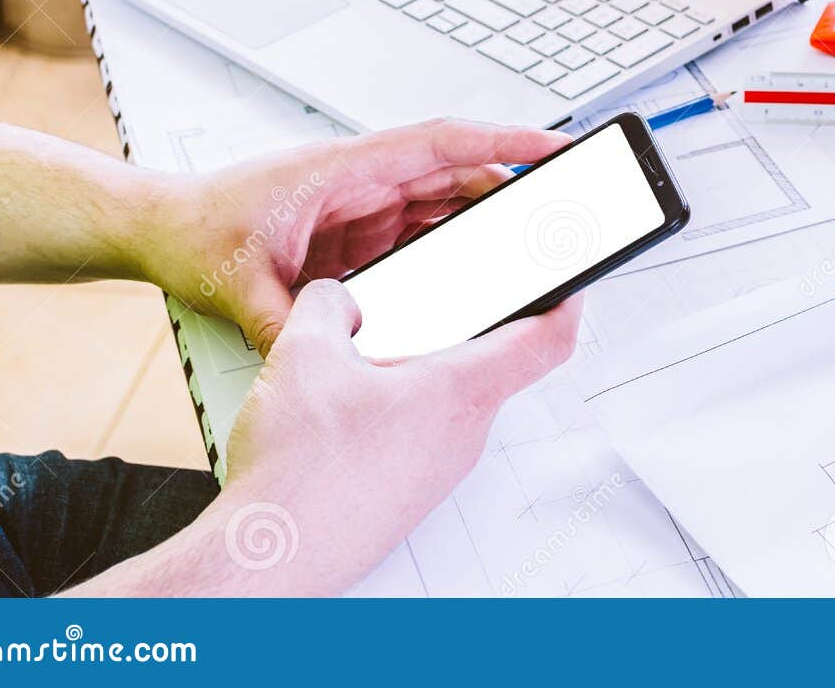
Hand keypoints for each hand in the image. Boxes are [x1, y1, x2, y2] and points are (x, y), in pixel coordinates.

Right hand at [67, 281, 581, 595]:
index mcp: (461, 392)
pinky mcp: (410, 493)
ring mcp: (440, 471)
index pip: (550, 339)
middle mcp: (464, 435)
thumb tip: (338, 298)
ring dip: (420, 369)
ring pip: (451, 401)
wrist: (268, 560)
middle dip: (465, 324)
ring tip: (362, 354)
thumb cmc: (297, 473)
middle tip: (434, 294)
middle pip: (495, 363)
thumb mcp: (304, 354)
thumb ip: (329, 303)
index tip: (564, 274)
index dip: (566, 295)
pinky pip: (422, 435)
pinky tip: (344, 406)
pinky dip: (397, 409)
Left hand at [147, 119, 569, 351]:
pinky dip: (450, 249)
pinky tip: (467, 277)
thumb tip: (327, 360)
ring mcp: (363, 203)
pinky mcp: (358, 229)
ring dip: (482, 224)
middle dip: (511, 192)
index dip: (506, 141)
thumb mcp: (240, 289)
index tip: (555, 146)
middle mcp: (362, 180)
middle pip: (457, 175)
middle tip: (557, 218)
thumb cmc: (196, 232)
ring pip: (443, 204)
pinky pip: (420, 231)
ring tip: (523, 253)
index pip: (443, 144)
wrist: (160, 227)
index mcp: (344, 170)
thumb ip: (289, 326)